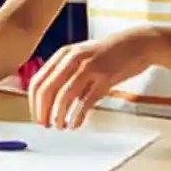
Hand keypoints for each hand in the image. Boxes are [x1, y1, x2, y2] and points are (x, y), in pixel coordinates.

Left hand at [28, 30, 153, 128]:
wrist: (136, 43)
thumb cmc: (108, 54)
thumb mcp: (81, 57)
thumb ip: (66, 73)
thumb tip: (49, 100)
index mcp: (63, 55)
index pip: (38, 81)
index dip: (34, 103)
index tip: (37, 116)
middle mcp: (72, 59)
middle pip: (47, 90)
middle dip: (43, 111)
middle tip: (46, 125)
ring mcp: (88, 67)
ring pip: (64, 96)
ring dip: (59, 116)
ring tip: (61, 127)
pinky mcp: (105, 78)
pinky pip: (85, 101)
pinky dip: (77, 116)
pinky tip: (76, 124)